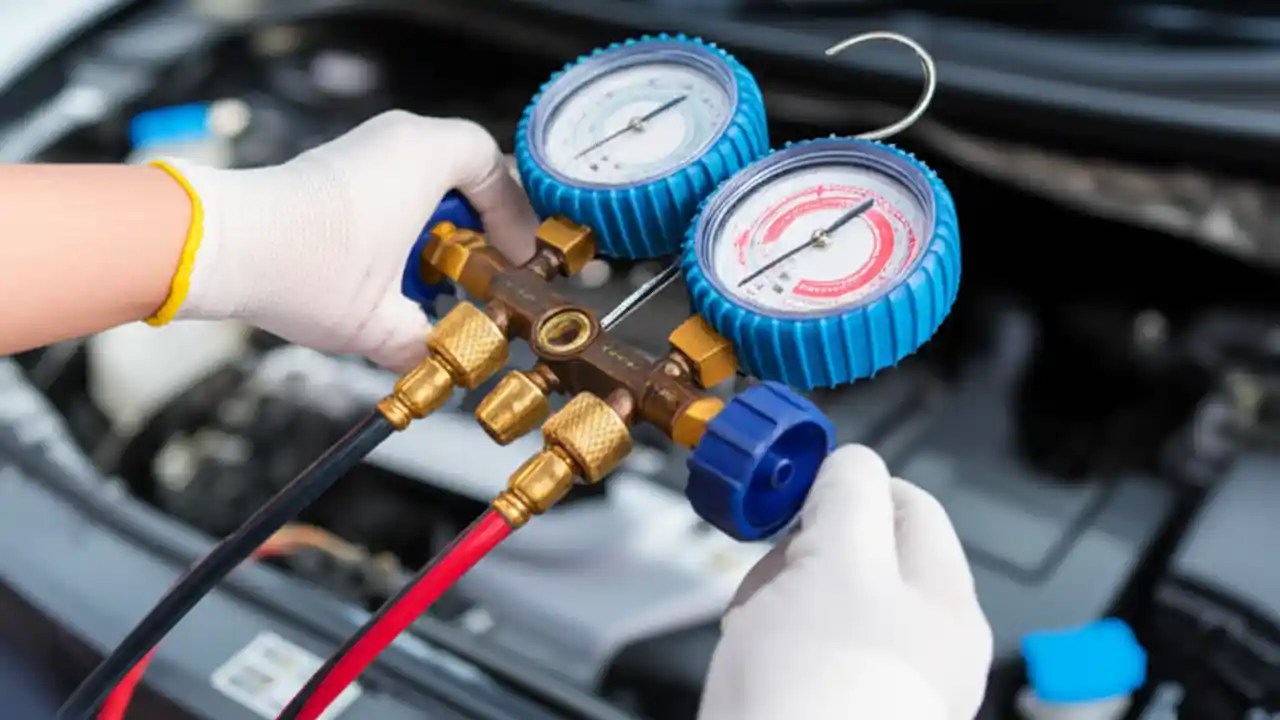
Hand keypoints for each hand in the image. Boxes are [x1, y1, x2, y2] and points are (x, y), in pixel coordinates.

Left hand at [154, 110, 537, 370]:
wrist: (218, 248)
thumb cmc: (297, 263)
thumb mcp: (380, 323)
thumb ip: (425, 343)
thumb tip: (442, 360)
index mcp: (424, 157)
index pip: (496, 169)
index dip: (516, 217)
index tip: (517, 257)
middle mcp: (396, 140)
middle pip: (466, 171)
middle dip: (480, 226)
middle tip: (483, 270)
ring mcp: (362, 149)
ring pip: (428, 180)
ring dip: (440, 228)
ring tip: (436, 280)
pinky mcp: (334, 169)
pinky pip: (393, 186)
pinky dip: (406, 225)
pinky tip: (395, 273)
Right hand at [698, 445, 992, 719]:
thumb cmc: (821, 700)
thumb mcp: (839, 563)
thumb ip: (850, 497)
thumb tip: (849, 459)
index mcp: (944, 602)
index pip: (906, 504)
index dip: (846, 485)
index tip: (794, 487)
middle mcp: (922, 645)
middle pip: (856, 551)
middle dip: (800, 549)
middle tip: (768, 568)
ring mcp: (878, 681)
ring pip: (817, 598)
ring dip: (775, 594)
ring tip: (754, 626)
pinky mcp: (832, 707)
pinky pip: (796, 646)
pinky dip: (766, 639)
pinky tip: (753, 659)